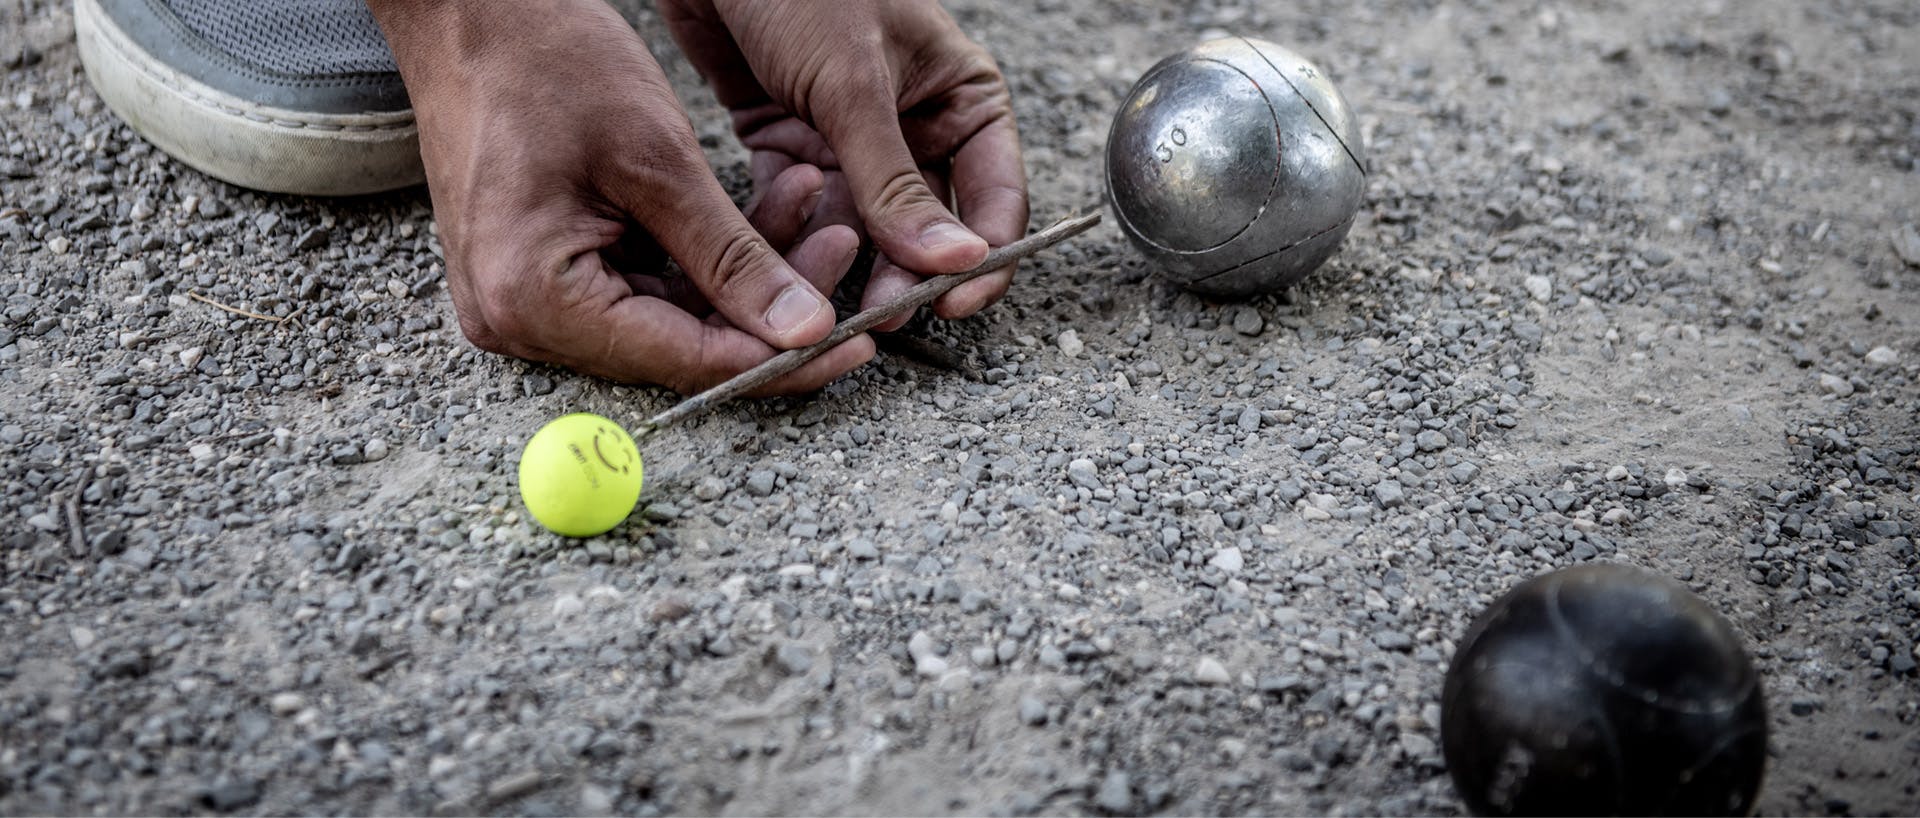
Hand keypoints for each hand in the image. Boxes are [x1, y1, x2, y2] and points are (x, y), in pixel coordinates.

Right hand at [365, 0, 874, 393]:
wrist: (471, 14)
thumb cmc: (547, 63)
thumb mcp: (657, 157)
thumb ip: (731, 256)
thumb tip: (804, 332)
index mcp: (538, 300)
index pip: (685, 361)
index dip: (779, 359)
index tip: (853, 345)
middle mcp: (523, 319)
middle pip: (682, 344)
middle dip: (771, 301)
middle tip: (843, 243)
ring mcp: (530, 299)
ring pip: (675, 313)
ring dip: (747, 266)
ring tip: (808, 196)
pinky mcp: (548, 271)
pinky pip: (648, 281)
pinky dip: (708, 249)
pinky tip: (766, 199)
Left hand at [661, 0, 1029, 330]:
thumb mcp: (854, 83)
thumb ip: (895, 180)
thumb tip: (957, 261)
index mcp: (963, 99)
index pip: (994, 198)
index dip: (981, 259)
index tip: (953, 304)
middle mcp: (917, 127)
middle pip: (928, 229)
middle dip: (907, 277)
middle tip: (879, 321)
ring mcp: (856, 143)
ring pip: (864, 232)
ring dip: (849, 270)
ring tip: (828, 306)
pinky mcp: (796, 149)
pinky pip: (806, 214)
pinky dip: (798, 239)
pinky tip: (788, 256)